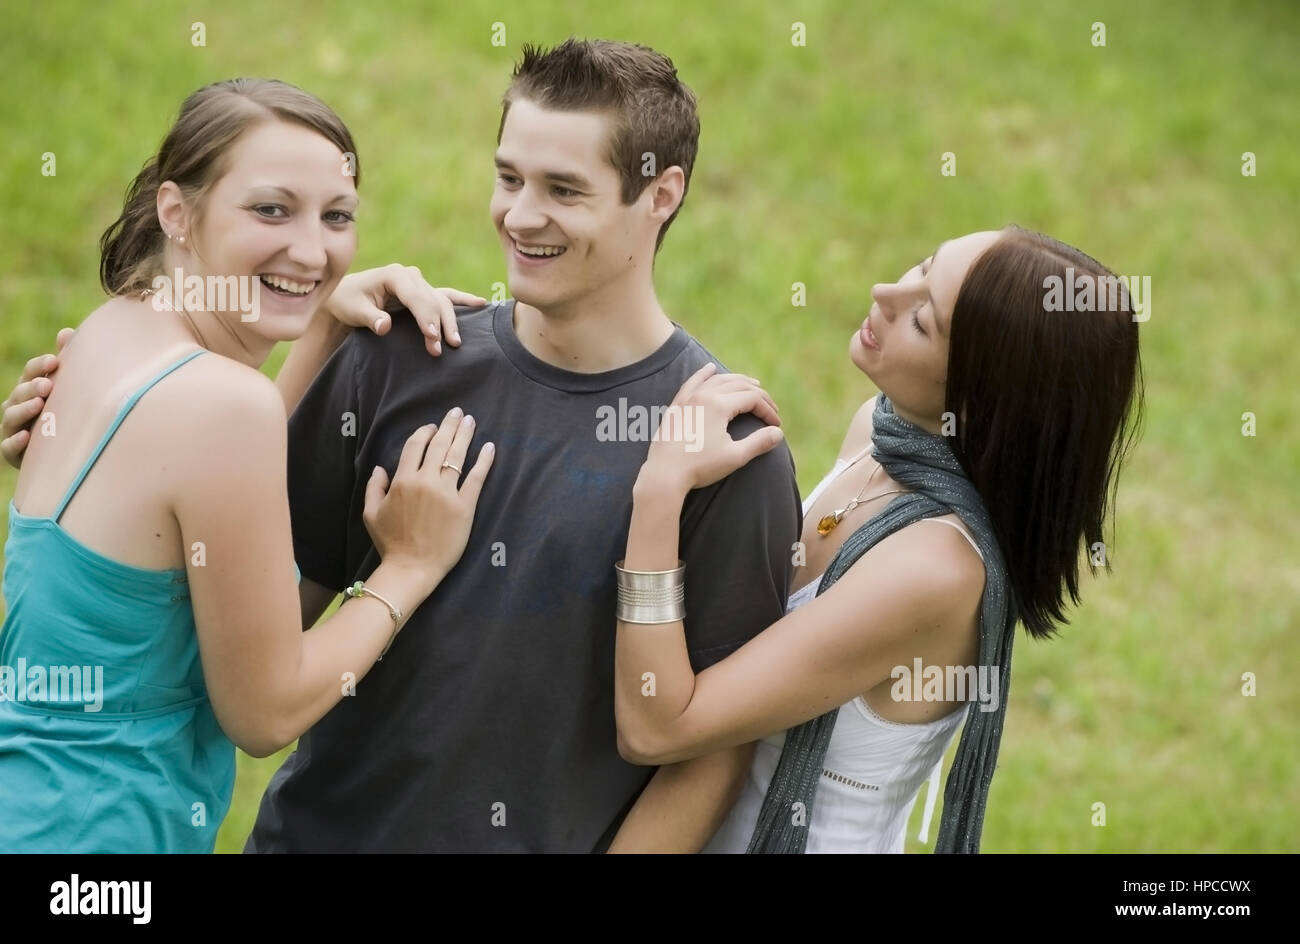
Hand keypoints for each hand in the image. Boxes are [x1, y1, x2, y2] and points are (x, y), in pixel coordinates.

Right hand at [1, 327, 73, 467]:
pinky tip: (26, 437)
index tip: (55, 361)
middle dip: (32, 386)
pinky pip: (7, 447)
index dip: (40, 366)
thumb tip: (67, 332)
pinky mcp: (13, 453)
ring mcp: (13, 429)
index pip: (30, 372)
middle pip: (19, 392)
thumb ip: (68, 361)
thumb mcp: (68, 389)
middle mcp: (18, 407)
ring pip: (11, 416)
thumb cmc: (66, 416)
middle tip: (49, 385)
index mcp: (30, 389)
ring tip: (39, 404)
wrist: (65, 455)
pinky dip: (14, 442)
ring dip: (24, 409)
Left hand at [326, 264, 486, 356]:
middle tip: (440, 349)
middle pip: (432, 301)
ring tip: (455, 342)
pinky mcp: (423, 293)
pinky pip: (447, 296)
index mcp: (394, 275)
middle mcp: (411, 276)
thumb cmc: (347, 302)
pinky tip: (482, 303)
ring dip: (450, 322)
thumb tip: (385, 326)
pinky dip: (464, 300)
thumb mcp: (353, 310)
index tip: (431, 337)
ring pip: (442, 301)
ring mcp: (419, 283)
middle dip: (438, 325)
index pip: (416, 297)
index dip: (425, 317)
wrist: (345, 297)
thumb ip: (370, 318)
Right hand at [362, 408, 495, 589]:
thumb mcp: (371, 514)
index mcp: (402, 481)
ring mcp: (446, 493)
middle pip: (439, 445)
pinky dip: (484, 461)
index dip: (424, 432)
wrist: (411, 568)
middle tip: (457, 413)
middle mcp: (425, 482)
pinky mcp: (465, 507)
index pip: (415, 446)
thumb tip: (379, 468)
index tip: (432, 426)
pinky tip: (490, 447)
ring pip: (457, 456)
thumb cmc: (390, 544)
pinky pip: (476, 478)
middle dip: (449, 425)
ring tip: (470, 421)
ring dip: (465, 435)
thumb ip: (374, 488)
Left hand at [639, 363, 782, 495]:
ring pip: (717, 380)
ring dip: (737, 380)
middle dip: (758, 395)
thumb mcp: (734, 456)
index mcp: (719, 405)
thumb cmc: (699, 467)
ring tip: (751, 385)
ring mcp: (688, 399)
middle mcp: (704, 395)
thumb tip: (778, 433)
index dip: (768, 410)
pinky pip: (692, 382)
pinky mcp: (677, 407)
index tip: (776, 426)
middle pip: (738, 385)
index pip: (752, 398)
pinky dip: (704, 374)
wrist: (664, 474)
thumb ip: (758, 443)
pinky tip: (710, 368)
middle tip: (770, 408)